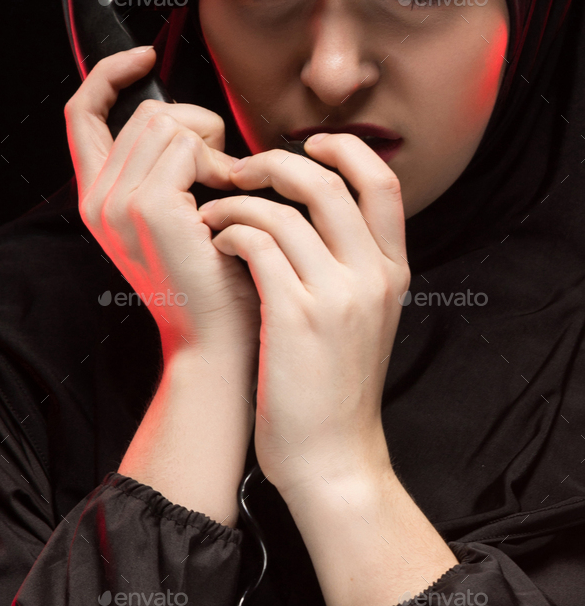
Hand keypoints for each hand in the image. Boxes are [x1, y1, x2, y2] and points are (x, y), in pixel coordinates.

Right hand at [64, 47, 259, 371]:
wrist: (218, 341)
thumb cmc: (216, 282)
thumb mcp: (183, 216)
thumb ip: (170, 168)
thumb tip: (191, 118)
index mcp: (100, 199)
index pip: (83, 113)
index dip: (109, 75)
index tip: (143, 56)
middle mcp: (99, 199)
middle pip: (146, 111)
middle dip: (195, 127)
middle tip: (221, 176)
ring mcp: (119, 203)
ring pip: (169, 122)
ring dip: (211, 145)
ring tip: (226, 193)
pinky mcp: (150, 208)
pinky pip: (188, 144)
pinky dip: (219, 162)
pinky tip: (230, 200)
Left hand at [198, 133, 409, 501]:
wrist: (333, 459)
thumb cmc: (333, 392)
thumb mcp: (363, 322)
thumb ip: (350, 269)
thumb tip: (310, 216)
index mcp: (392, 272)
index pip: (382, 182)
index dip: (343, 149)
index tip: (304, 146)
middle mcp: (372, 277)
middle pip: (329, 181)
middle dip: (274, 163)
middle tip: (237, 172)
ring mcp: (337, 296)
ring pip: (284, 210)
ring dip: (237, 202)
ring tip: (212, 215)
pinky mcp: (296, 318)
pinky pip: (257, 245)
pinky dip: (230, 234)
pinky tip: (216, 246)